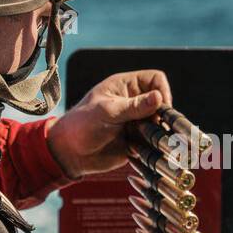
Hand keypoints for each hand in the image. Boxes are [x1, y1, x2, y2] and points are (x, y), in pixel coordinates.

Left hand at [46, 70, 172, 177]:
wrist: (70, 153)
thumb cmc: (82, 125)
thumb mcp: (108, 112)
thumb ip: (134, 106)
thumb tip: (159, 97)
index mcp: (126, 86)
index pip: (155, 79)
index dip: (162, 91)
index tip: (160, 107)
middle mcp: (134, 102)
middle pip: (162, 103)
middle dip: (162, 116)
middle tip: (152, 128)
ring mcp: (137, 122)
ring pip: (161, 124)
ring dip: (157, 133)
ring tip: (141, 139)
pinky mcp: (138, 141)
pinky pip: (154, 142)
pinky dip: (152, 147)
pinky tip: (136, 149)